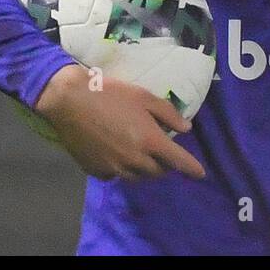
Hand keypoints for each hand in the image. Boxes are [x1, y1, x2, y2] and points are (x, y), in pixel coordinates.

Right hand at [35, 64, 206, 181]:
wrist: (69, 100)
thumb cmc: (109, 93)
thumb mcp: (143, 96)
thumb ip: (168, 114)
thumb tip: (185, 129)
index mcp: (150, 141)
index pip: (178, 161)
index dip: (192, 168)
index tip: (200, 173)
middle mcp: (135, 160)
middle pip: (158, 172)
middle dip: (164, 164)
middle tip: (160, 150)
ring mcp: (115, 168)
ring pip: (138, 177)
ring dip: (144, 168)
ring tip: (139, 153)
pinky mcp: (97, 171)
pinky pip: (116, 175)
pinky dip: (121, 168)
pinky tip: (115, 153)